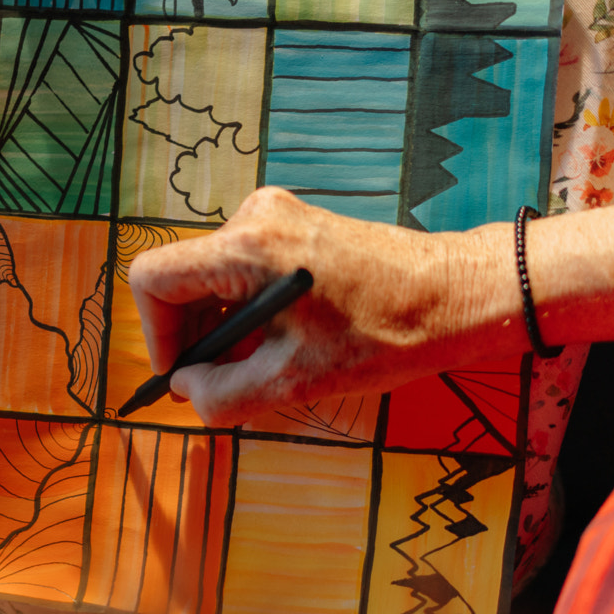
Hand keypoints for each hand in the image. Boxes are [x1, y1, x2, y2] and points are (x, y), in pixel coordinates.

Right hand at [126, 188, 519, 426]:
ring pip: (215, 279)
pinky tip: (285, 344)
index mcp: (248, 246)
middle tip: (219, 383)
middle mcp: (255, 219)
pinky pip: (247, 272)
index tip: (183, 374)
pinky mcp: (299, 228)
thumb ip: (223, 394)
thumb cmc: (389, 332)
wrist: (460, 295)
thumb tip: (186, 391)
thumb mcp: (297, 379)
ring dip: (226, 328)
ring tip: (263, 367)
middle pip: (184, 279)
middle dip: (196, 336)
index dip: (157, 335)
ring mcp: (279, 219)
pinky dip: (252, 313)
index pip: (153, 279)